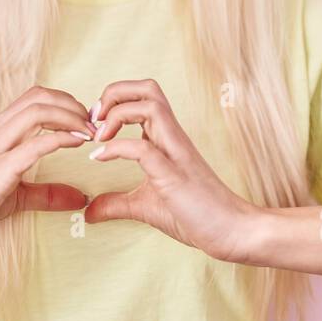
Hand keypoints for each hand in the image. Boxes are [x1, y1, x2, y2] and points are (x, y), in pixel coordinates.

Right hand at [0, 86, 96, 253]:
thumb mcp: (12, 196)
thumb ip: (46, 193)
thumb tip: (79, 198)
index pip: (34, 98)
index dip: (65, 103)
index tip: (85, 122)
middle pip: (40, 96)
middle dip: (73, 104)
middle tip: (94, 124)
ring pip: (39, 110)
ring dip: (72, 117)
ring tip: (90, 132)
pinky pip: (37, 143)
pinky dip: (63, 139)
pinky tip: (78, 144)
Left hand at [84, 79, 257, 262]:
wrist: (232, 232)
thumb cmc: (196, 215)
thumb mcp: (145, 207)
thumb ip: (117, 204)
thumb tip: (89, 211)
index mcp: (166, 139)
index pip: (142, 96)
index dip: (113, 101)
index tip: (94, 125)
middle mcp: (172, 137)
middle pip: (146, 88)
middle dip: (115, 94)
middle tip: (96, 120)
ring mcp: (176, 153)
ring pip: (150, 105)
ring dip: (117, 114)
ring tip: (99, 136)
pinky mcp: (174, 175)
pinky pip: (144, 148)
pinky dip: (116, 148)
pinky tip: (99, 158)